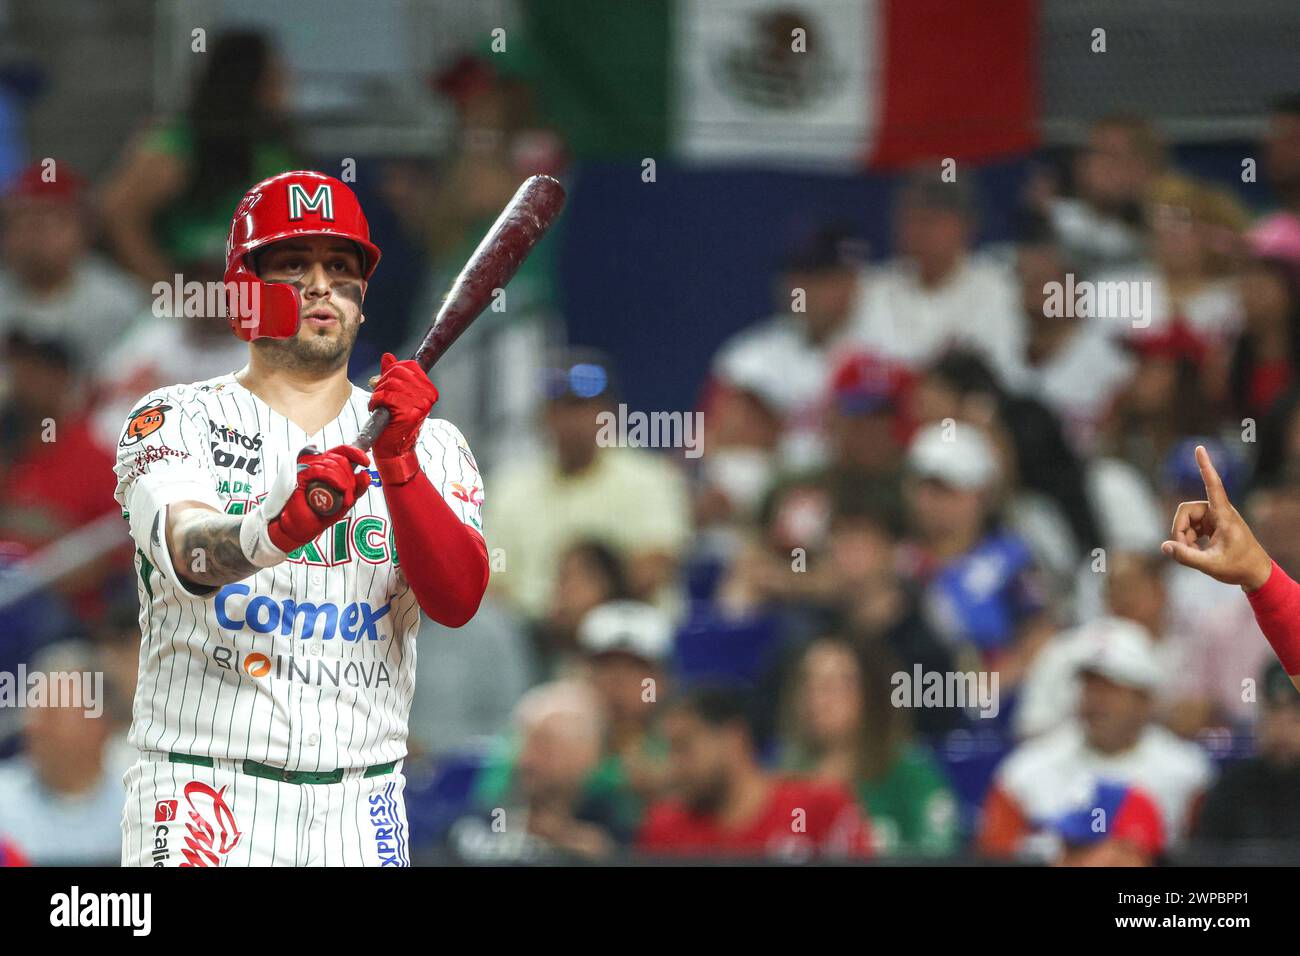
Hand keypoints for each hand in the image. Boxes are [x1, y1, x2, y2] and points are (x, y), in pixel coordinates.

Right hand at [241, 445, 370, 564]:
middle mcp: (316, 464)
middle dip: (350, 477)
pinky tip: (340, 489)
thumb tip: (365, 474)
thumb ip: (356, 489)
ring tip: (346, 498)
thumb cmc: (318, 515)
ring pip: (333, 463)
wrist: (298, 529)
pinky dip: (334, 478)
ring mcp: (307, 468)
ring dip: (344, 481)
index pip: (341, 451)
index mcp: (326, 467)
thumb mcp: (344, 502)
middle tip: (350, 495)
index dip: (355, 452)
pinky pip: (321, 470)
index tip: (365, 462)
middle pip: (340, 458)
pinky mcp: (300, 475)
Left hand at [368, 353, 437, 483]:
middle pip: (398, 372)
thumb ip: (393, 374)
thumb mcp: (396, 395)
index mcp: (429, 390)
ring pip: (390, 384)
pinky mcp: (408, 413)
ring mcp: (420, 404)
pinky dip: (376, 401)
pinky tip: (377, 409)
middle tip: (380, 396)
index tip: (387, 384)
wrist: (394, 449)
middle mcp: (428, 396)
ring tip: (379, 405)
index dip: (392, 371)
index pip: (409, 366)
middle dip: (383, 382)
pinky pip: (386, 396)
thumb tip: (388, 356)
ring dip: (378, 393)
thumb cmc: (394, 423)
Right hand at [1160, 444, 1272, 590]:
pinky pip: (1191, 526)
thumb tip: (1164, 546)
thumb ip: (1186, 556)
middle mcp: (1219, 512)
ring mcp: (1215, 518)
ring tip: (1193, 554)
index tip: (1200, 448)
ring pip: (1187, 519)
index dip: (1205, 467)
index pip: (1213, 486)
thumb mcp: (1210, 565)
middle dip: (1180, 530)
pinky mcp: (1213, 525)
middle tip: (1183, 550)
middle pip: (1186, 511)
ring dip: (1184, 537)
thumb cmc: (1238, 567)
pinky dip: (1189, 539)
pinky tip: (1197, 551)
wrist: (1255, 573)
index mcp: (1224, 516)